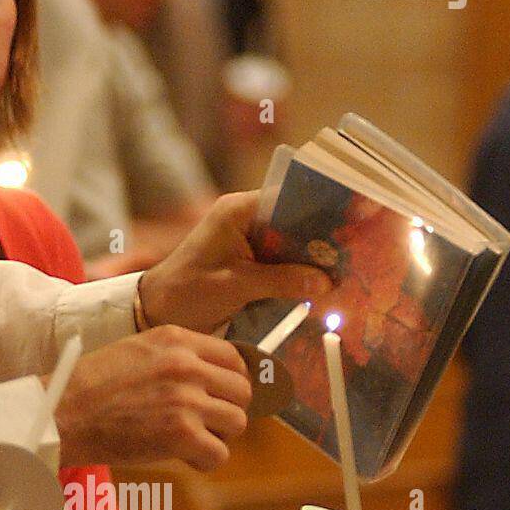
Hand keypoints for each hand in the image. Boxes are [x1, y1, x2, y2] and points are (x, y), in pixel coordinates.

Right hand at [55, 326, 251, 471]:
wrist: (63, 413)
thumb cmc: (90, 386)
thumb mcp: (137, 350)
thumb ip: (176, 357)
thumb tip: (210, 377)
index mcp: (176, 340)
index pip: (233, 358)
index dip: (231, 382)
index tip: (219, 397)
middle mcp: (187, 365)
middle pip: (242, 392)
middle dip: (227, 411)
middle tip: (204, 424)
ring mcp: (186, 399)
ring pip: (236, 423)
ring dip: (217, 437)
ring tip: (190, 441)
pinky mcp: (181, 434)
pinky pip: (219, 454)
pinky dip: (205, 461)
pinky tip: (184, 458)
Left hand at [138, 192, 331, 333]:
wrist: (154, 312)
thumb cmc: (187, 292)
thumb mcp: (236, 286)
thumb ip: (281, 281)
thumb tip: (325, 282)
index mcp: (238, 210)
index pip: (289, 198)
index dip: (320, 209)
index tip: (350, 220)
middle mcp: (245, 217)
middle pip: (294, 220)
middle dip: (321, 237)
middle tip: (354, 251)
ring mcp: (247, 239)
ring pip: (290, 241)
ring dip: (311, 257)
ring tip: (344, 268)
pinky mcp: (248, 260)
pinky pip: (280, 260)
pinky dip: (297, 271)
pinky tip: (319, 283)